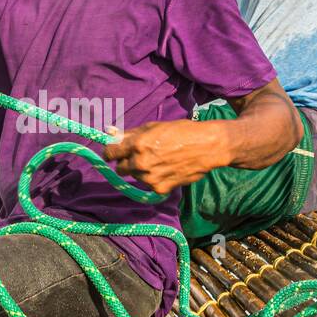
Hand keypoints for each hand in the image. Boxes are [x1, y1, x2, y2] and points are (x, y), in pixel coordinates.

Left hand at [101, 119, 230, 195]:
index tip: (113, 154)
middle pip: (121, 168)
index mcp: (137, 144)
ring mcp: (150, 178)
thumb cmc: (181, 132)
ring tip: (159, 161)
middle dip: (127, 162)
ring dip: (142, 171)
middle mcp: (140, 163)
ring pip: (136, 177)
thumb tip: (109, 133)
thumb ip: (130, 134)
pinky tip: (167, 170)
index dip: (110, 153)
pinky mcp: (160, 189)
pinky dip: (155, 179)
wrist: (207, 147)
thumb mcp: (154, 127)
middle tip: (141, 156)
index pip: (110, 152)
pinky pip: (149, 185)